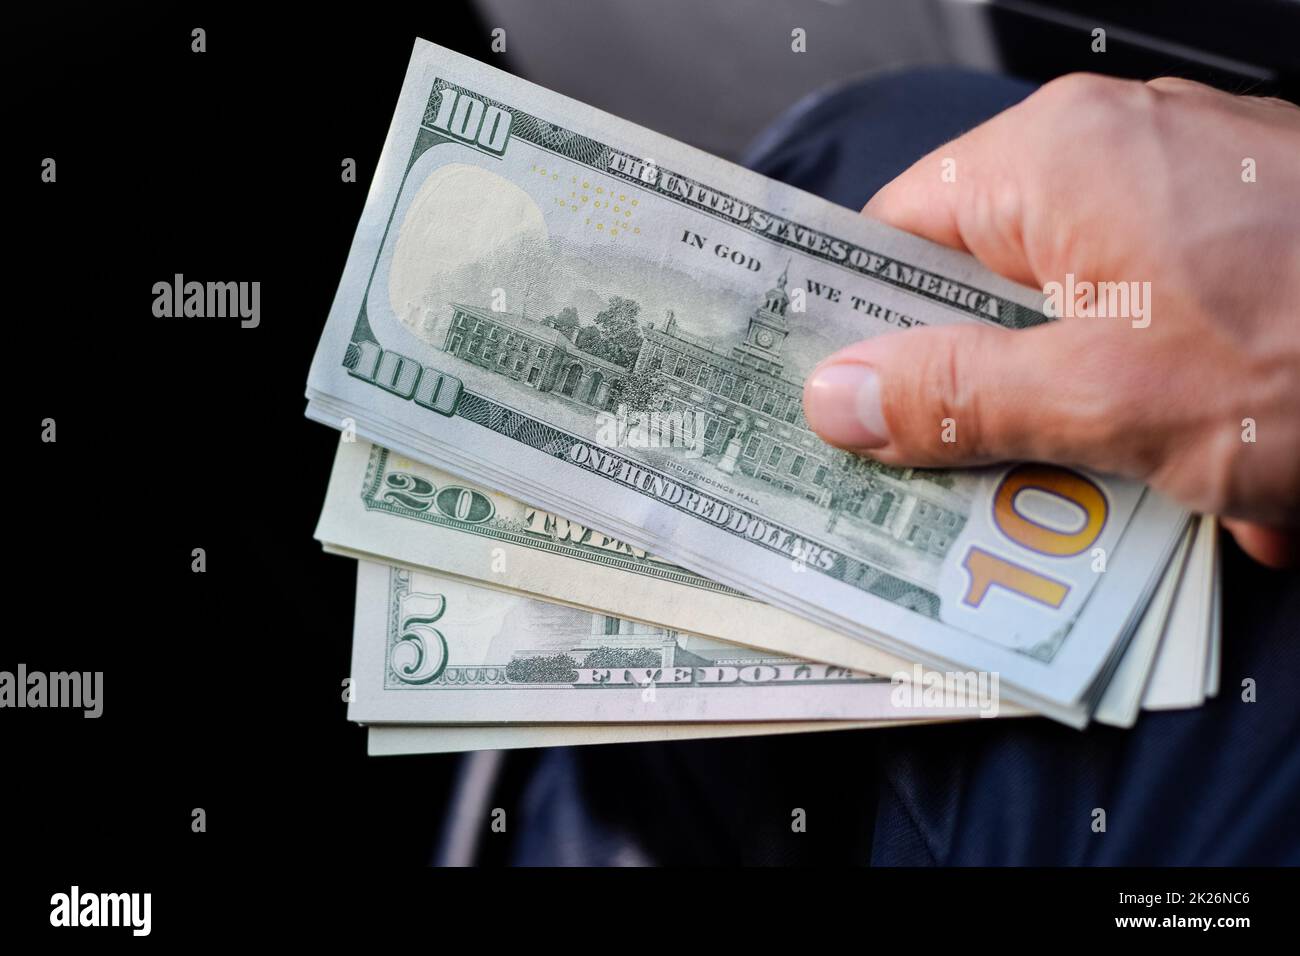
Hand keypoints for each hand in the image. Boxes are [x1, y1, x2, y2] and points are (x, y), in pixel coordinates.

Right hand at [802, 74, 1299, 566]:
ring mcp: (1186, 191)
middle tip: (945, 478)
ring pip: (1064, 311)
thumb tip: (833, 396)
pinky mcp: (1242, 236)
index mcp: (1052, 158)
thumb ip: (951, 397)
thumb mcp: (1105, 400)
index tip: (835, 408)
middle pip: (979, 278)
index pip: (894, 231)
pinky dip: (1149, 396)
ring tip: (1089, 489)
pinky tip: (1191, 470)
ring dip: (1068, 411)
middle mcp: (1114, 152)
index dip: (857, 324)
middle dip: (972, 388)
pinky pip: (1146, 316)